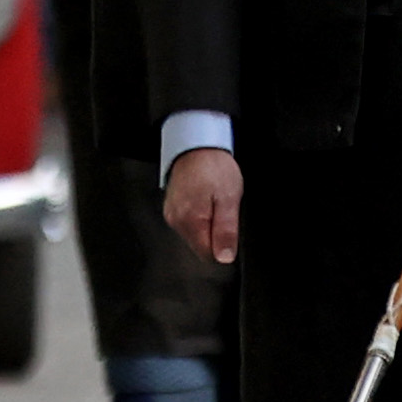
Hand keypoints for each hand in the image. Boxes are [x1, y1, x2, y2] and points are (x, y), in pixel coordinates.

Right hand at [163, 147, 242, 262]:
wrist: (197, 144)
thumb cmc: (214, 166)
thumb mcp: (230, 198)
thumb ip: (226, 230)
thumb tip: (224, 257)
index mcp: (191, 221)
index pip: (208, 255)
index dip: (223, 246)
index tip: (229, 228)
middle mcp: (176, 220)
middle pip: (201, 245)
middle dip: (215, 233)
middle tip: (223, 208)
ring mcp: (172, 214)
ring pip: (195, 234)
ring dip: (208, 224)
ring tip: (214, 200)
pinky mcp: (172, 207)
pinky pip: (189, 222)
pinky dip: (200, 216)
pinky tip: (205, 199)